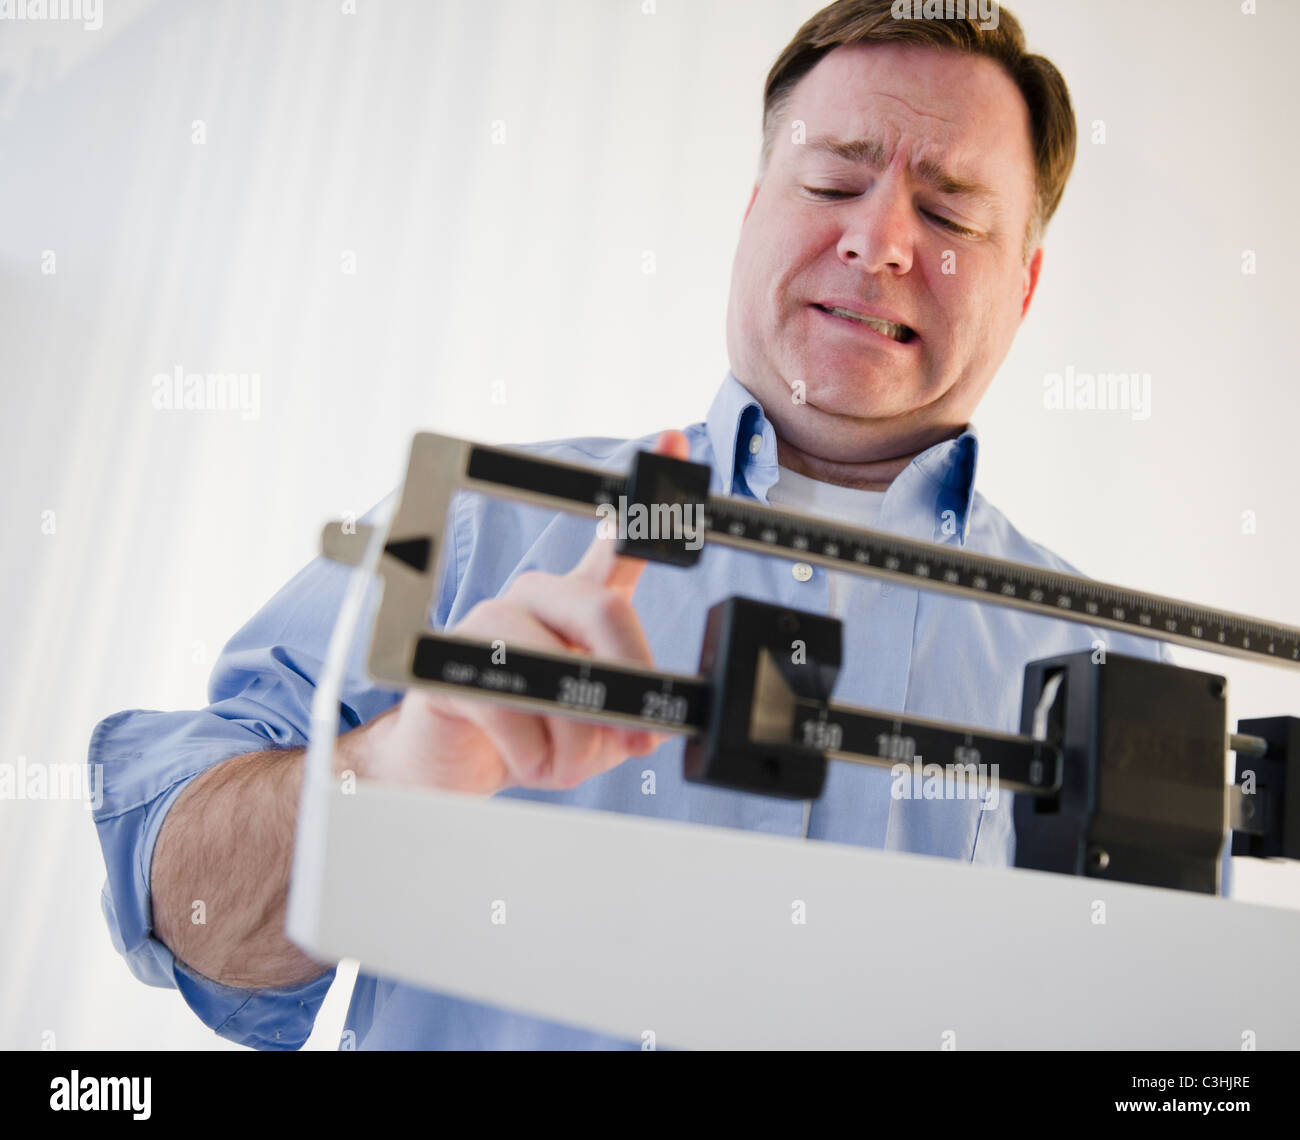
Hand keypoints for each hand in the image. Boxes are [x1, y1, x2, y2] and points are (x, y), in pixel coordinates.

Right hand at [338, 430, 690, 794]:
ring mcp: (486, 623)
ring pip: (560, 674)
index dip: (649, 493)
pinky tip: (519, 761)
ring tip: (559, 765)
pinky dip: (531, 755)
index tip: (673, 440)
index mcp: (572, 608)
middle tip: (640, 737)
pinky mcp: (445, 662)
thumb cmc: (527, 735)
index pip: (618, 543)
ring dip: (574, 744)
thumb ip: (629, 709)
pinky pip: (512, 707)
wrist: (447, 767)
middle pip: (605, 612)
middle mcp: (532, 600)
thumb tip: (663, 715)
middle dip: (634, 684)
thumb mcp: (595, 725)